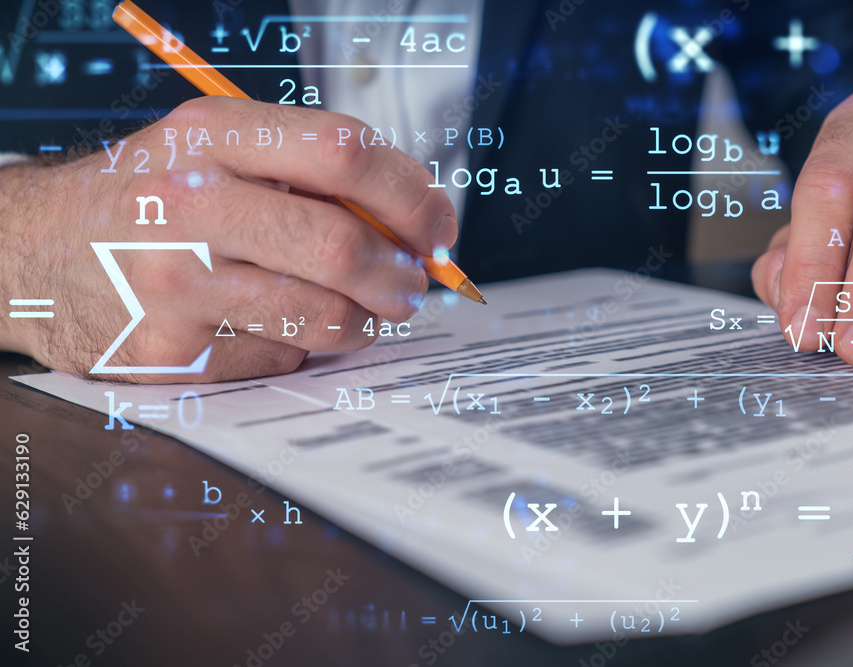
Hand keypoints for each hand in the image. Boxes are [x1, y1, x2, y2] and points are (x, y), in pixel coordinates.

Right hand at [0, 97, 456, 382]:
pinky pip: (282, 358)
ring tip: (357, 311)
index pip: (345, 152)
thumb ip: (307, 173)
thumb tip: (413, 223)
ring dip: (363, 320)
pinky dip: (301, 347)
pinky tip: (274, 326)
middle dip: (401, 275)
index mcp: (212, 135)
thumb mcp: (213, 151)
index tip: (437, 225)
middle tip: (412, 285)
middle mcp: (189, 204)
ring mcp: (175, 285)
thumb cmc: (146, 200)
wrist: (31, 254)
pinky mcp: (170, 355)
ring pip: (324, 316)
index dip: (411, 194)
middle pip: (342, 244)